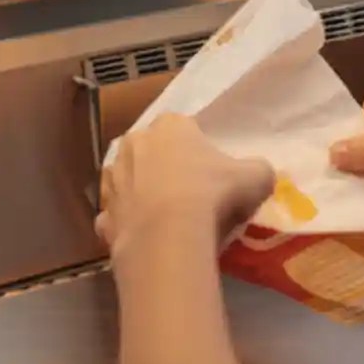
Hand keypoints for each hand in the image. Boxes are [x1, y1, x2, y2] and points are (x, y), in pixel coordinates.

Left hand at [97, 114, 274, 257]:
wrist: (168, 236)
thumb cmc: (212, 193)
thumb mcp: (256, 177)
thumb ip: (258, 171)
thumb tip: (260, 175)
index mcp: (170, 126)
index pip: (184, 126)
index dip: (199, 148)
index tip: (212, 170)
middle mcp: (134, 143)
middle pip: (152, 150)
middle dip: (166, 165)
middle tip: (191, 192)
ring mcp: (113, 180)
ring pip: (129, 180)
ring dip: (142, 192)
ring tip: (168, 216)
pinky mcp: (103, 215)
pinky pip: (119, 216)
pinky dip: (130, 224)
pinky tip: (149, 237)